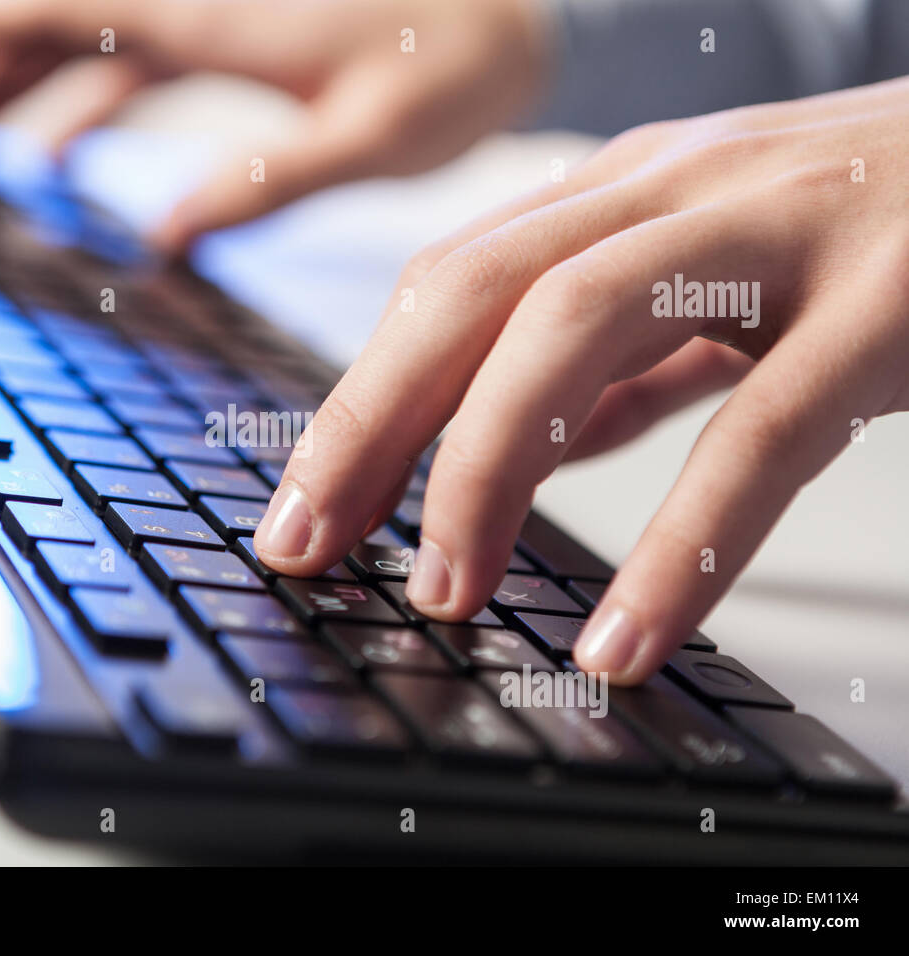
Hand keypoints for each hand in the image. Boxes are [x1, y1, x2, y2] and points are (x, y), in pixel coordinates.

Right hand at [0, 0, 547, 249]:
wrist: (519, 14)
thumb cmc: (459, 60)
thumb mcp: (370, 133)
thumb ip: (267, 177)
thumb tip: (168, 235)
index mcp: (215, 14)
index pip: (69, 7)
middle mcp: (197, 2)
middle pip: (54, 30)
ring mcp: (209, 16)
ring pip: (83, 49)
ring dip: (16, 100)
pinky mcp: (232, 36)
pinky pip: (132, 65)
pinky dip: (87, 105)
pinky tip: (63, 157)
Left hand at [254, 77, 908, 684]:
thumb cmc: (880, 220)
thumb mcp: (719, 276)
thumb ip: (626, 360)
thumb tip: (529, 444)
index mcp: (625, 191)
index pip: (446, 287)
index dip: (358, 398)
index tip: (300, 504)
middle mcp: (675, 189)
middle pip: (471, 296)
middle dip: (369, 428)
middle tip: (307, 547)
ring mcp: (780, 229)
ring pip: (577, 329)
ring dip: (484, 469)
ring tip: (442, 590)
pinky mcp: (887, 303)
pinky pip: (761, 427)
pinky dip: (683, 542)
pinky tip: (626, 636)